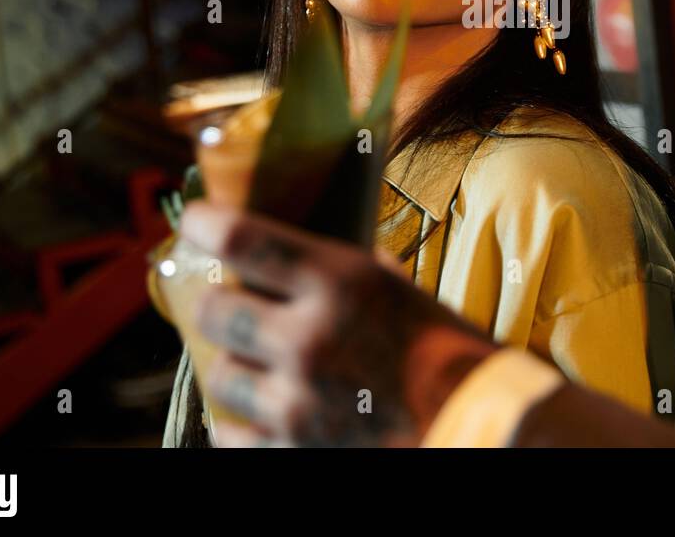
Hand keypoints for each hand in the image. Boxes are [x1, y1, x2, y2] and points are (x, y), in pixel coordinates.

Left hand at [179, 201, 497, 446]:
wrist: (479, 428)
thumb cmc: (448, 354)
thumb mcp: (399, 290)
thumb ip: (342, 273)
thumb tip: (291, 256)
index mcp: (341, 283)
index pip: (242, 238)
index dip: (204, 224)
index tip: (195, 222)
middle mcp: (308, 338)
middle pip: (216, 309)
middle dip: (221, 302)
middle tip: (235, 301)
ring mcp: (296, 401)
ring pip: (220, 373)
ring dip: (237, 364)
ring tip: (262, 362)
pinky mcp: (291, 452)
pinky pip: (230, 434)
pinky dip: (243, 422)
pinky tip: (269, 410)